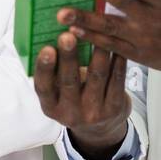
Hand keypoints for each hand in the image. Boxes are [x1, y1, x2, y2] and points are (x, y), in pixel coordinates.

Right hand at [33, 32, 130, 159]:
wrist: (100, 129)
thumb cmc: (74, 100)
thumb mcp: (59, 93)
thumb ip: (55, 72)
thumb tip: (55, 35)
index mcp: (51, 107)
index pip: (44, 88)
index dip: (44, 68)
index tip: (46, 48)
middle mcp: (71, 113)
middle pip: (70, 81)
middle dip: (69, 56)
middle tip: (68, 35)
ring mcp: (94, 113)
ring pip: (97, 76)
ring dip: (97, 51)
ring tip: (96, 30)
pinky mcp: (115, 108)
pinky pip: (117, 78)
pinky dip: (117, 59)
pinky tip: (116, 43)